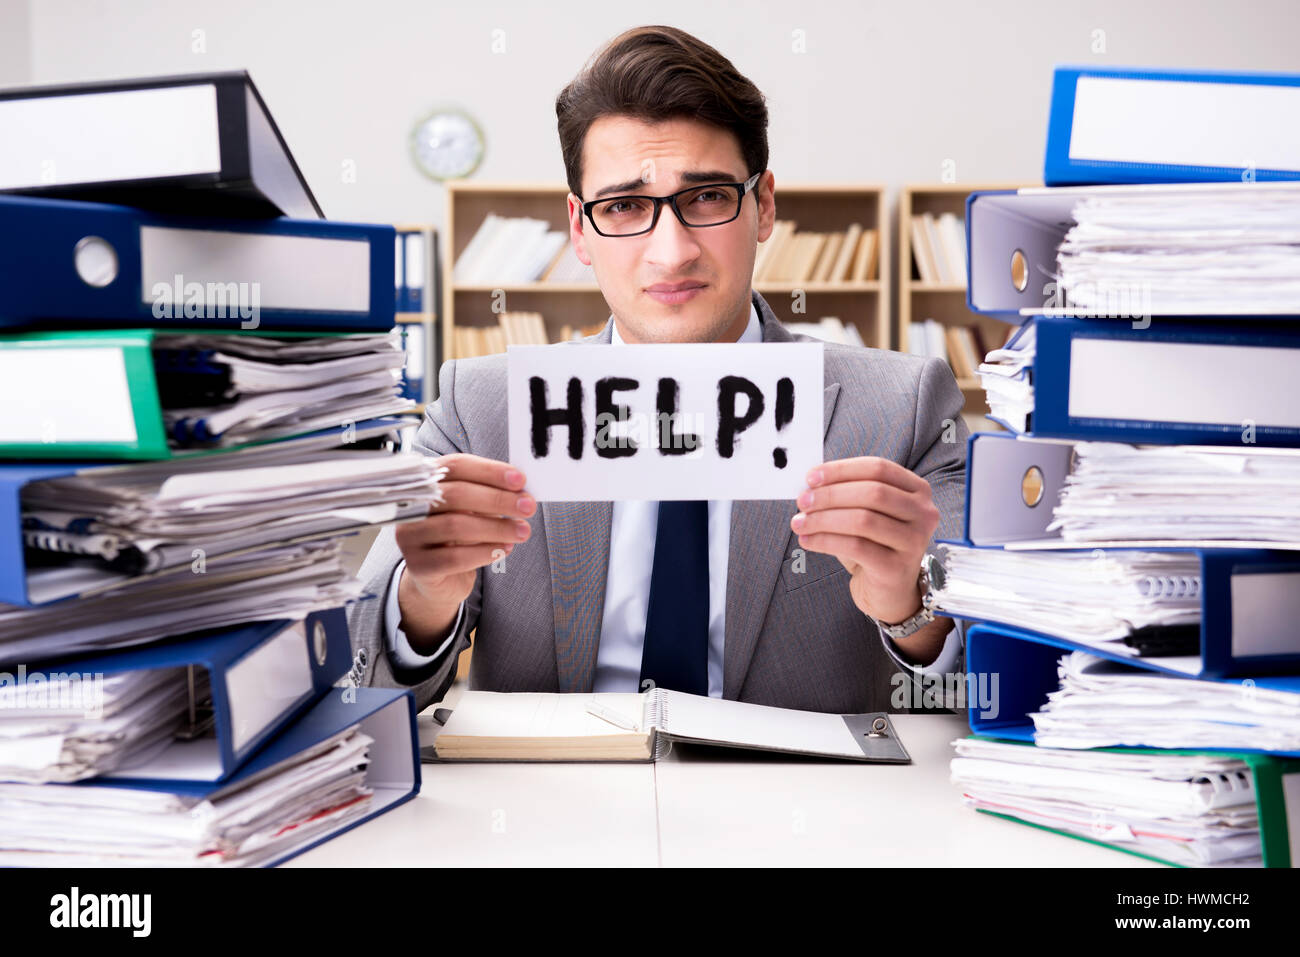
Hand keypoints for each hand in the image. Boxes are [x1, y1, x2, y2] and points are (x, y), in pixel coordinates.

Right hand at [394, 453, 534, 646]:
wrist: (438, 577)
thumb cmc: (458, 536)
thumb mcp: (473, 509)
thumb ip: (490, 495)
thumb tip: (521, 491)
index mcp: (426, 481)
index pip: (456, 466)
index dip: (489, 471)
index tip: (520, 480)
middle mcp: (411, 505)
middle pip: (456, 494)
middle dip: (497, 499)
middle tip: (528, 506)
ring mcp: (409, 535)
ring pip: (455, 526)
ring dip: (496, 527)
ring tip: (522, 531)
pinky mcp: (417, 565)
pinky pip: (453, 558)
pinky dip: (484, 552)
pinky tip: (504, 549)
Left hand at [789, 456, 939, 624]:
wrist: (889, 590)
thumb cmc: (874, 545)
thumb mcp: (866, 513)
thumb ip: (848, 493)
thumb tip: (811, 485)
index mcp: (916, 490)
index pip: (878, 468)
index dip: (841, 470)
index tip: (811, 478)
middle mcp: (922, 513)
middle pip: (872, 492)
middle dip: (831, 495)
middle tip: (803, 501)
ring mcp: (914, 541)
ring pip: (863, 520)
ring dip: (824, 519)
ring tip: (800, 523)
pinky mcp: (897, 567)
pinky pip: (856, 547)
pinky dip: (826, 541)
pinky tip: (808, 541)